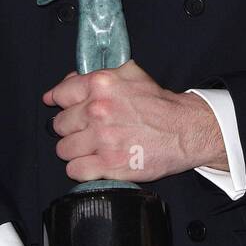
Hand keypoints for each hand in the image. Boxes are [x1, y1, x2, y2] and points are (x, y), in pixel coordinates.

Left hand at [41, 60, 224, 182]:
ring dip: (75, 150)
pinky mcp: (108, 165)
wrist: (185, 131)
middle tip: (86, 131)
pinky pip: (74, 170)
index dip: (60, 103)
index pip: (60, 94)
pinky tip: (93, 163)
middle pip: (60, 124)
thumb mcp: (130, 74)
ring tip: (91, 148)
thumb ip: (97, 76)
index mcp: (101, 85)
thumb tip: (68, 82)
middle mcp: (98, 110)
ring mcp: (102, 139)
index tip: (63, 109)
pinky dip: (81, 169)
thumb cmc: (158, 104)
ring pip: (63, 149)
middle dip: (71, 128)